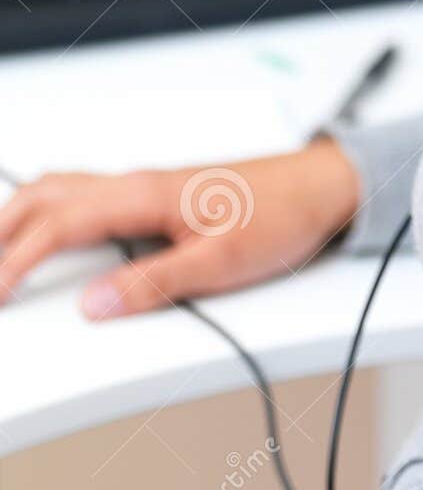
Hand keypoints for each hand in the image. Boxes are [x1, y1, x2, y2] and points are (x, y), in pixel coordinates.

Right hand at [0, 138, 360, 318]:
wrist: (322, 186)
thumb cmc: (283, 213)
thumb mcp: (224, 262)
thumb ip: (156, 284)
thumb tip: (96, 304)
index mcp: (146, 195)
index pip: (59, 224)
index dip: (16, 260)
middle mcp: (139, 184)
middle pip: (46, 196)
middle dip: (2, 231)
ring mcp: (146, 187)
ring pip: (62, 190)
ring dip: (21, 217)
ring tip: (1, 255)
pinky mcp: (158, 196)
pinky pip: (88, 194)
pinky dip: (51, 210)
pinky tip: (50, 229)